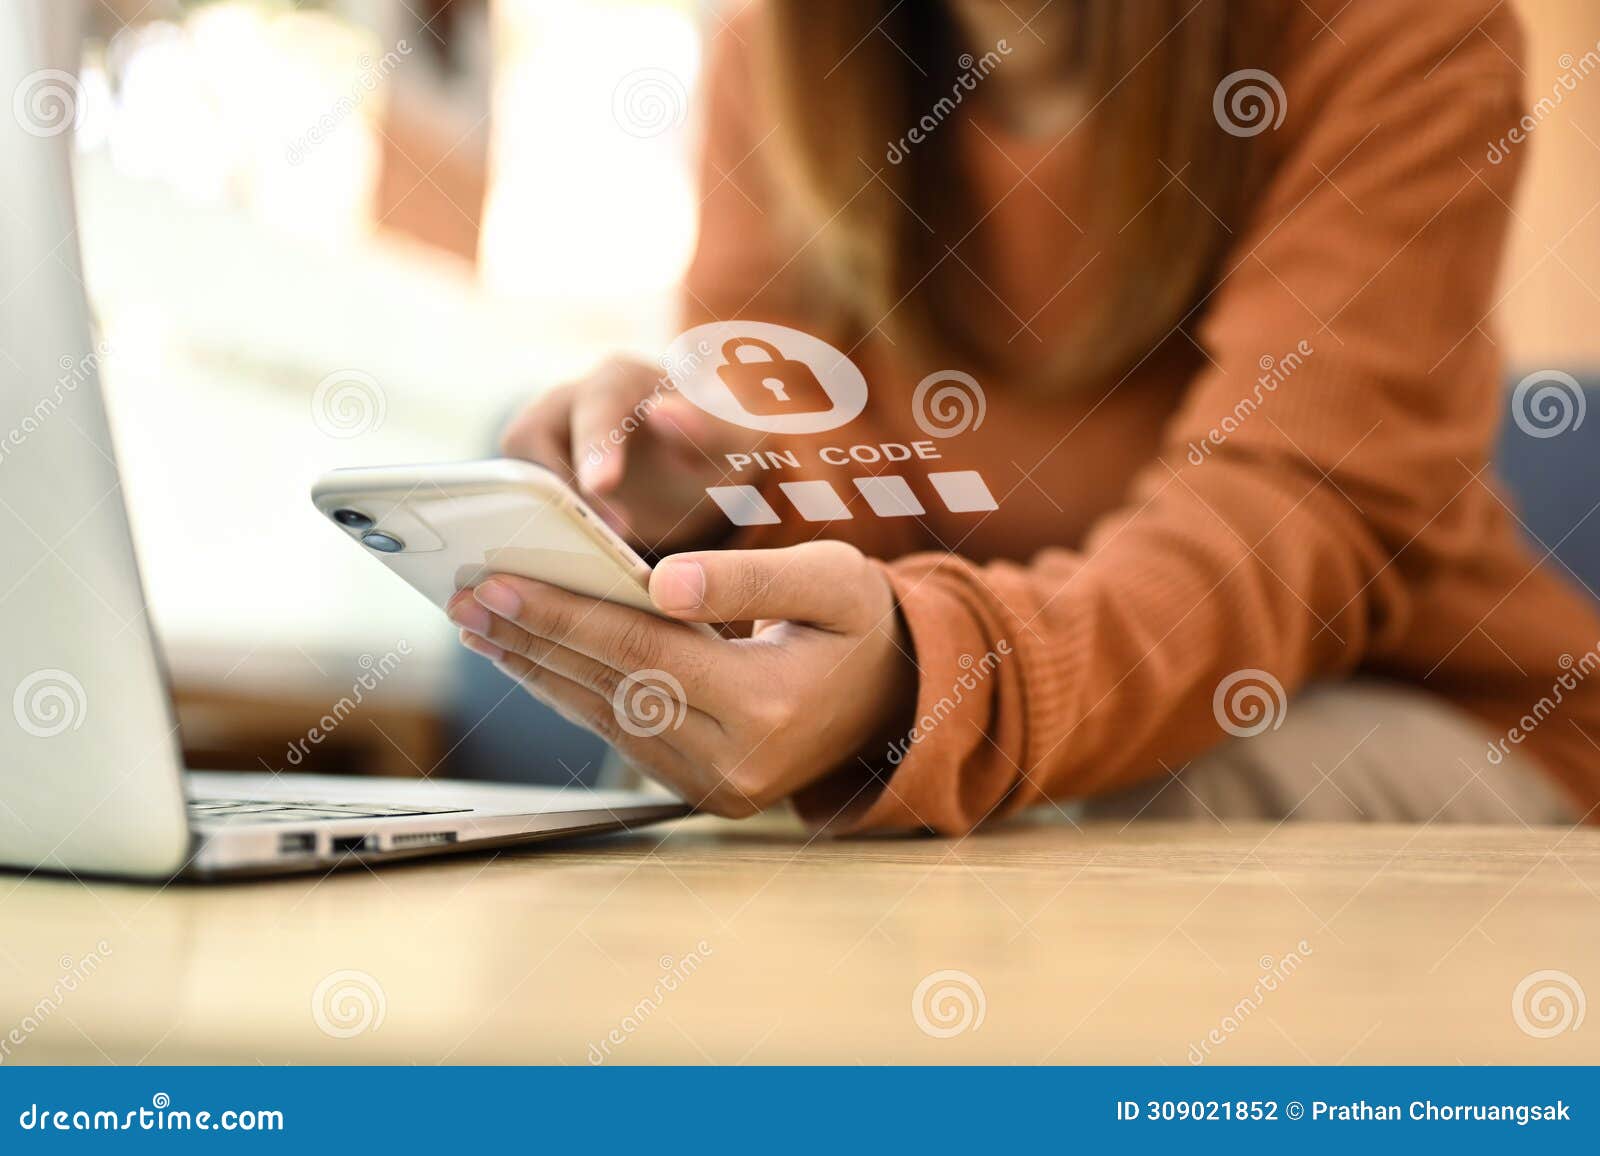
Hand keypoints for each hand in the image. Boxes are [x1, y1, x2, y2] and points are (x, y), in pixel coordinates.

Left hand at [445, 541, 915, 817]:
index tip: (500, 582)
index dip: (566, 615)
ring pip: (605, 719)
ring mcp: (716, 786)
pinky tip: (531, 660)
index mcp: (768, 705)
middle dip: (534, 639)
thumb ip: (752, 576)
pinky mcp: (701, 790)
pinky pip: (621, 737)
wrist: (896, 699)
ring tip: (481, 626)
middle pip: (610, 688)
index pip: (642, 652)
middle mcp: (736, 761)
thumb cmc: (860, 623)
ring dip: (538, 670)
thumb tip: (664, 581)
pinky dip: (571, 694)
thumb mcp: (834, 579)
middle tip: (467, 599)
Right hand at [500, 356, 756, 551]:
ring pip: (511, 480)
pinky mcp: (527, 484)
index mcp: (619, 381)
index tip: (602, 487)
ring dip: (537, 522)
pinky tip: (558, 577)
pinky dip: (530, 542)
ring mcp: (539, 443)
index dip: (596, 444)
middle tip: (596, 543)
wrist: (689, 469)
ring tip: (580, 564)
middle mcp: (567, 403)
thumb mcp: (732, 440)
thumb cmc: (711, 449)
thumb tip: (663, 412)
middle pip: (533, 439)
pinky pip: (510, 511)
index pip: (598, 403)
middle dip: (557, 493)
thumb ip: (709, 427)